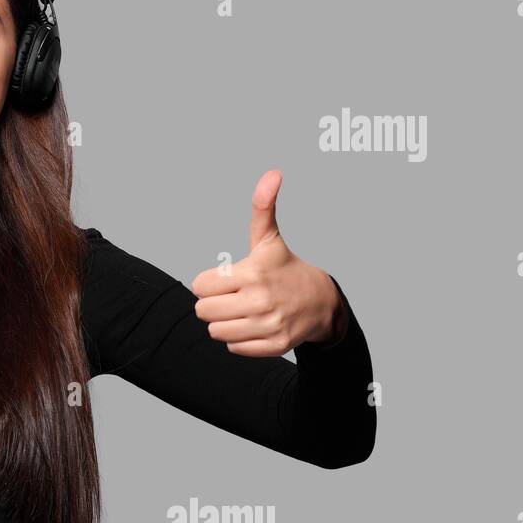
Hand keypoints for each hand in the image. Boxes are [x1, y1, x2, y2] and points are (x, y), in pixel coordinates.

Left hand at [189, 170, 344, 357]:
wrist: (322, 302)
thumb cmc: (285, 268)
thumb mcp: (270, 239)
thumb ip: (262, 207)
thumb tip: (273, 173)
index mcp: (252, 272)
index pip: (199, 286)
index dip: (208, 283)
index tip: (225, 280)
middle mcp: (260, 300)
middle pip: (203, 311)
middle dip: (213, 304)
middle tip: (232, 297)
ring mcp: (269, 324)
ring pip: (215, 332)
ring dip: (224, 323)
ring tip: (242, 311)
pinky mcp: (275, 345)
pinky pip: (234, 348)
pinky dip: (240, 340)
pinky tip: (254, 325)